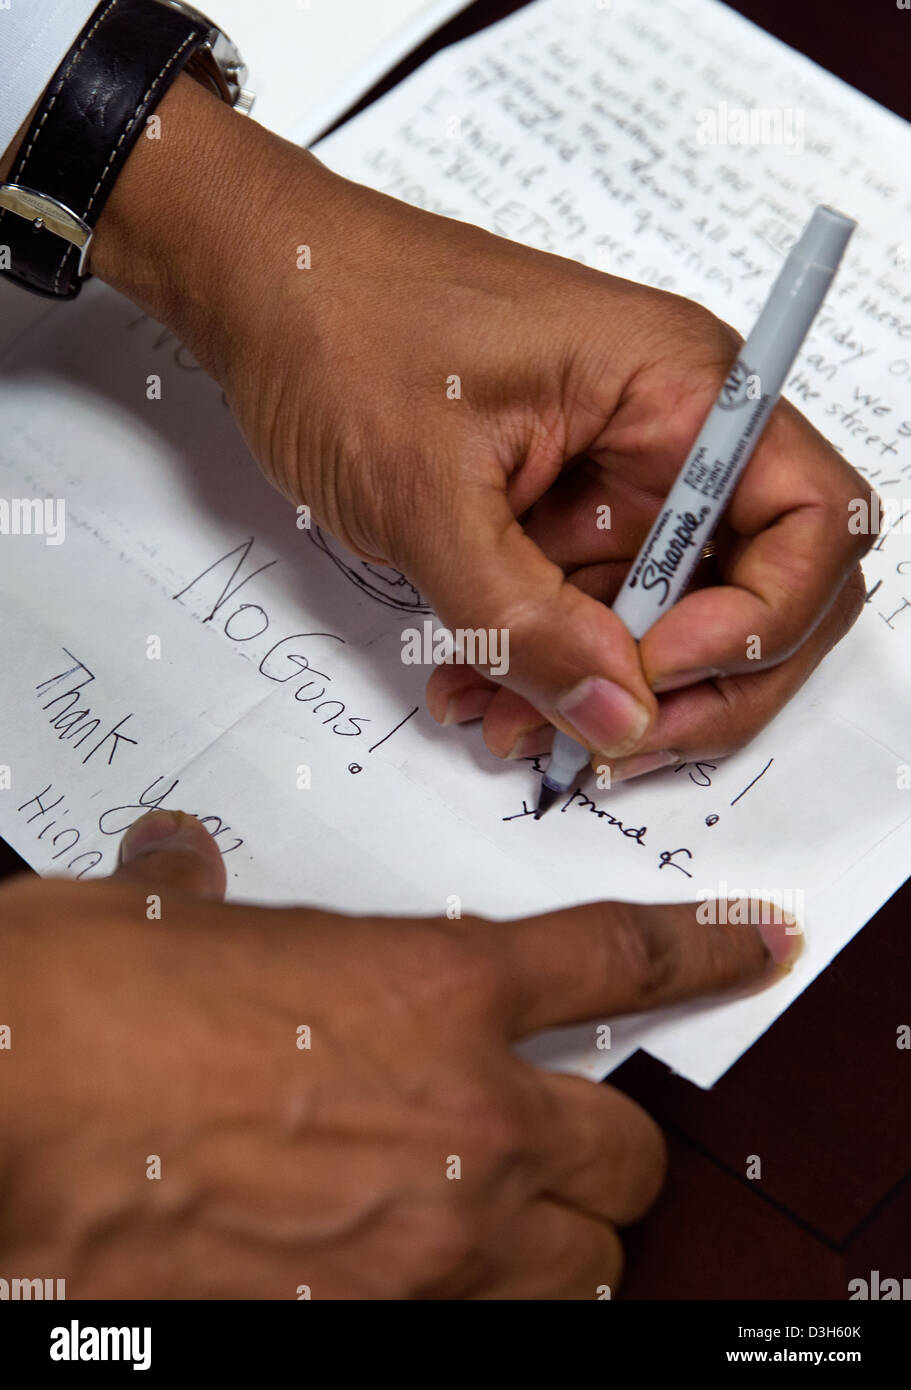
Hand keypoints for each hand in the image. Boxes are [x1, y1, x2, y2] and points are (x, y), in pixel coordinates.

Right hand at [0, 811, 798, 1297]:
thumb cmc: (80, 1007)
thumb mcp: (163, 921)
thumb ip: (205, 897)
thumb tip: (180, 862)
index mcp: (429, 984)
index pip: (615, 962)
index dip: (700, 952)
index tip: (749, 946)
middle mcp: (458, 1118)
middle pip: (629, 1149)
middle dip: (608, 1147)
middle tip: (556, 1136)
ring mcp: (425, 1242)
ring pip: (582, 1268)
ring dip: (556, 1245)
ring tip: (496, 1224)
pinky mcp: (363, 1331)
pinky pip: (484, 1337)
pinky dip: (469, 1311)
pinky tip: (405, 1280)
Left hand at [91, 78, 872, 776]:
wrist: (257, 286)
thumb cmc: (342, 326)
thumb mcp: (430, 493)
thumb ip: (523, 622)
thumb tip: (616, 718)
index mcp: (681, 390)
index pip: (812, 522)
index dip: (765, 618)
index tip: (659, 670)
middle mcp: (669, 435)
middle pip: (756, 592)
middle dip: (690, 687)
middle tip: (603, 744)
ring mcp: (615, 477)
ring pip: (661, 622)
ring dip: (596, 695)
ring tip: (503, 725)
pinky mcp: (559, 510)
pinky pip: (585, 612)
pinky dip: (544, 666)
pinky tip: (474, 690)